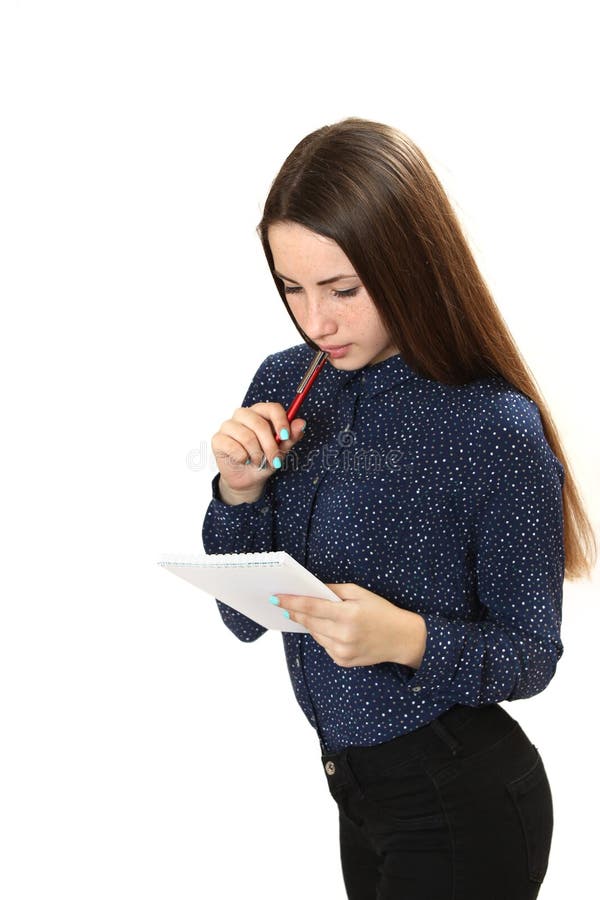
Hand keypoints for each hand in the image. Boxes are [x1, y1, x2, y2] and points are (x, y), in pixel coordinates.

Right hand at [211, 402, 305, 502]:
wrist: (248, 478)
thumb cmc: (265, 459)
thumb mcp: (281, 450)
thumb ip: (291, 436)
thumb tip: (301, 423)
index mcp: (260, 412)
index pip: (272, 408)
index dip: (281, 422)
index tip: (286, 437)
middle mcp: (243, 415)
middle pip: (259, 423)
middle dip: (270, 445)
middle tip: (275, 460)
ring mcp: (228, 426)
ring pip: (246, 436)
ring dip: (257, 454)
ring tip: (259, 462)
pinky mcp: (218, 439)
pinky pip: (233, 446)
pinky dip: (243, 458)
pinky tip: (244, 461)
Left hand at [275, 584, 426, 668]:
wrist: (401, 638)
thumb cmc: (381, 611)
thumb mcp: (361, 593)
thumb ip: (335, 590)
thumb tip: (312, 589)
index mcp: (348, 614)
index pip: (311, 607)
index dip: (291, 602)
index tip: (276, 598)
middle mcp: (343, 635)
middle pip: (309, 621)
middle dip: (296, 612)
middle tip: (284, 604)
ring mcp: (342, 651)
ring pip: (315, 634)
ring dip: (311, 624)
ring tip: (310, 614)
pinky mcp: (343, 661)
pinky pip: (324, 645)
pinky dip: (324, 636)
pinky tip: (332, 629)